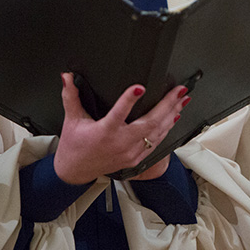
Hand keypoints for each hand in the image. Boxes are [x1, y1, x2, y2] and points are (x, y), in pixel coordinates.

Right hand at [53, 73, 189, 184]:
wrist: (76, 171)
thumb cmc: (74, 145)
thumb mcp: (72, 119)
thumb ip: (71, 96)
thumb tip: (67, 77)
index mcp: (104, 132)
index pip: (118, 114)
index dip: (129, 100)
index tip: (139, 87)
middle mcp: (120, 143)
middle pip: (149, 123)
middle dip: (167, 105)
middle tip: (179, 91)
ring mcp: (130, 152)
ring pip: (157, 133)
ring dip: (171, 115)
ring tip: (182, 100)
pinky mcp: (136, 158)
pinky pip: (156, 143)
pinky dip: (166, 129)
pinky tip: (174, 117)